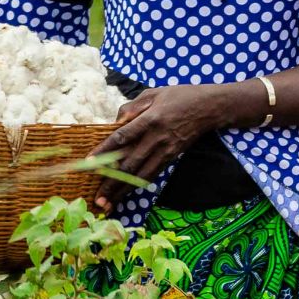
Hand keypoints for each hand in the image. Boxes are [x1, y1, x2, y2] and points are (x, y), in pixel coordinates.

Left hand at [90, 83, 245, 209]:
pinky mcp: (171, 156)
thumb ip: (131, 106)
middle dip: (111, 183)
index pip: (122, 137)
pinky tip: (125, 195)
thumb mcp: (153, 93)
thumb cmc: (180, 96)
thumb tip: (114, 122)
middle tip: (96, 199)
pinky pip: (152, 174)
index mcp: (150, 119)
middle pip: (129, 164)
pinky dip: (137, 186)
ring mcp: (165, 150)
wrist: (210, 108)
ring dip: (122, 192)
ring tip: (108, 205)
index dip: (104, 150)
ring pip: (140, 175)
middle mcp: (157, 138)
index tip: (88, 162)